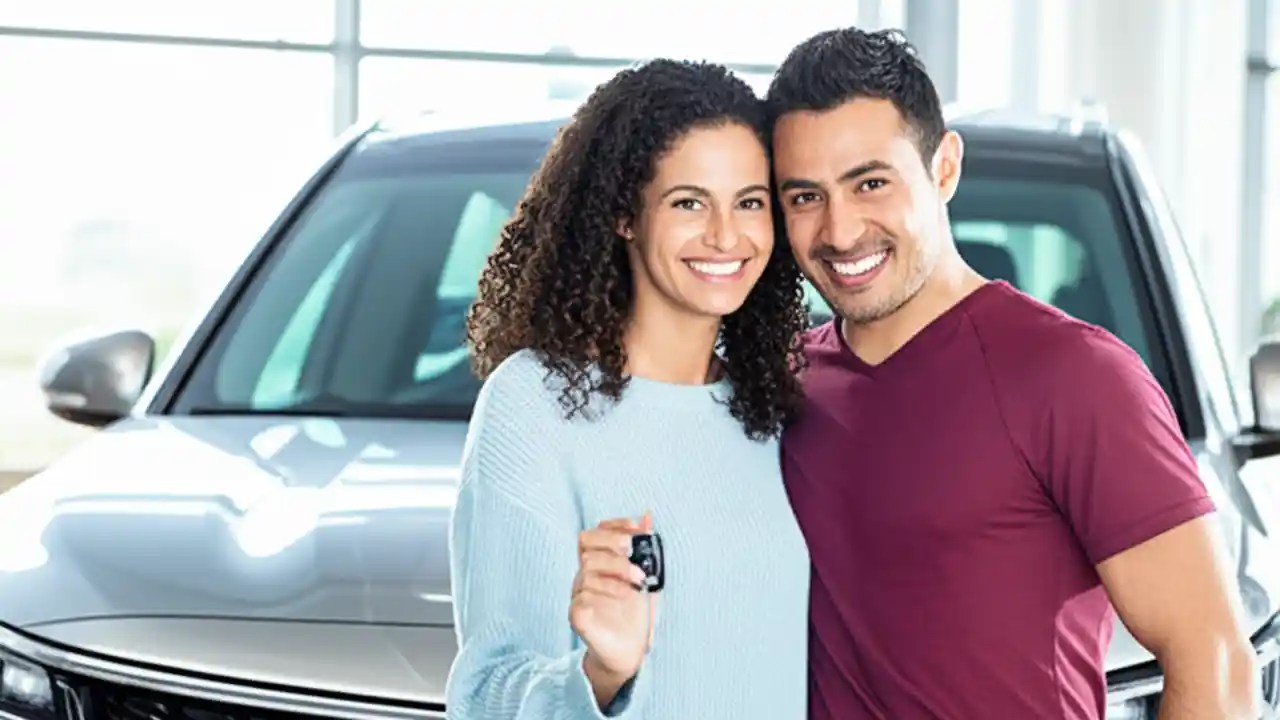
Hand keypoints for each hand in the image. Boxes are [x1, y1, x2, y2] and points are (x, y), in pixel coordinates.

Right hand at [570, 513, 658, 703]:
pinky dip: (606, 593)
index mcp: (600, 563)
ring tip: (639, 582)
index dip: (613, 525)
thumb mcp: (647, 577)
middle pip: (586, 543)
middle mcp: (586, 575)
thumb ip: (646, 549)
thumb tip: (647, 515)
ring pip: (586, 568)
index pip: (595, 533)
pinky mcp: (578, 616)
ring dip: (617, 570)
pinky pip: (582, 598)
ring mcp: (579, 594)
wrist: (630, 650)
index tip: (636, 527)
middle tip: (633, 551)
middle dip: (612, 542)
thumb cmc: (635, 612)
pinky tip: (624, 598)